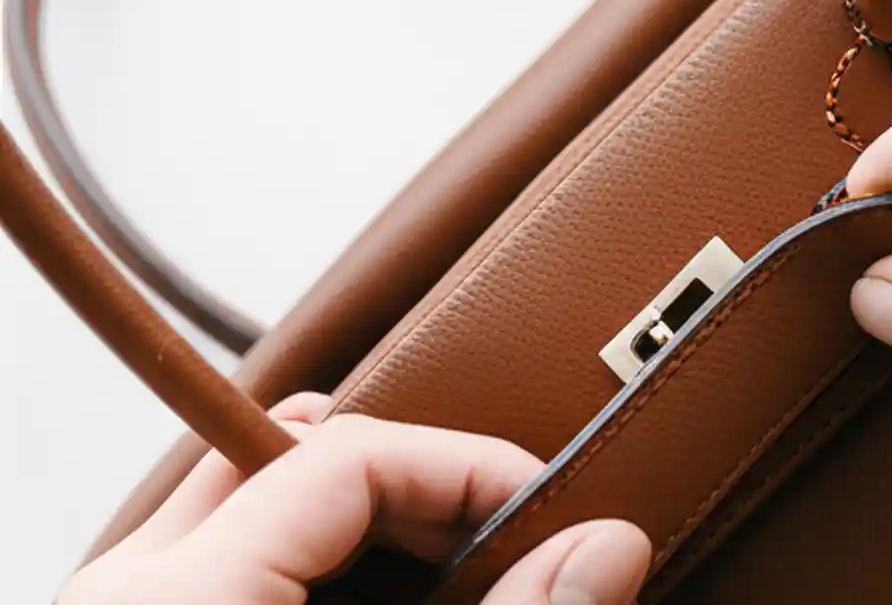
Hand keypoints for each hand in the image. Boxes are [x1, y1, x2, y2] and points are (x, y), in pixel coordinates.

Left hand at [59, 394, 649, 603]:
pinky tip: (378, 602)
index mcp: (184, 601)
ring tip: (450, 575)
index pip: (346, 455)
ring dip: (375, 526)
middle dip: (421, 487)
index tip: (550, 510)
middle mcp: (133, 593)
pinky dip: (327, 564)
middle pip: (292, 456)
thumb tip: (604, 550)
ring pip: (258, 501)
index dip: (470, 465)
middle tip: (503, 543)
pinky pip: (235, 555)